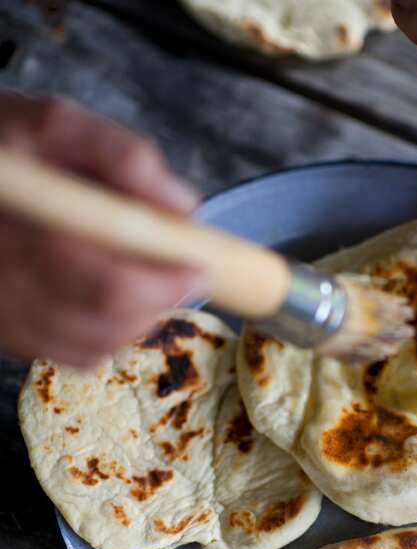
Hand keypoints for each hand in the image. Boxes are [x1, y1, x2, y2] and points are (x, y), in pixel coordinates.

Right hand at [0, 91, 202, 366]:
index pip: (110, 285)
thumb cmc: (5, 146)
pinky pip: (77, 355)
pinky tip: (112, 299)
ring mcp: (6, 315)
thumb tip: (183, 206)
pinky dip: (109, 333)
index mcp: (25, 229)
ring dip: (138, 318)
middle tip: (181, 276)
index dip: (164, 285)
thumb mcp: (55, 126)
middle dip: (159, 301)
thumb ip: (121, 156)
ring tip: (146, 279)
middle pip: (108, 320)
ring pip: (97, 344)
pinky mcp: (10, 333)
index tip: (197, 269)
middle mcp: (7, 283)